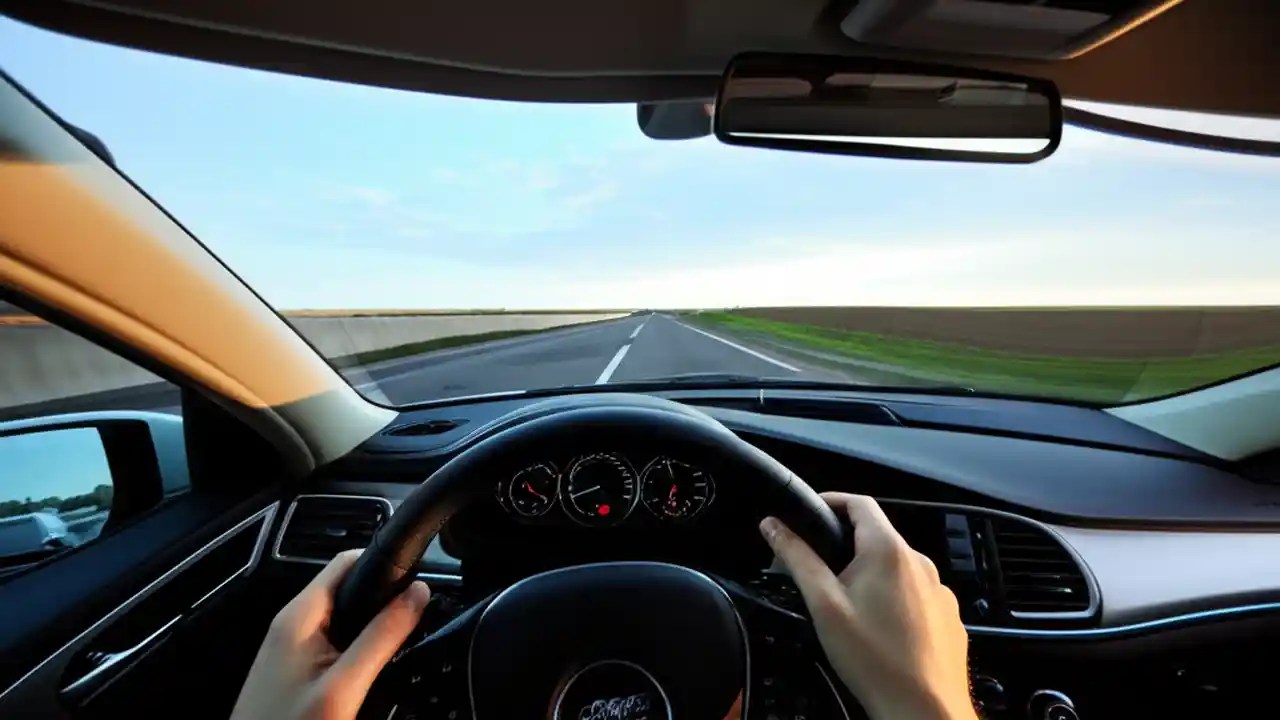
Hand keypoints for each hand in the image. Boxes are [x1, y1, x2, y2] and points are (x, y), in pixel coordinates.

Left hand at [231, 550, 430, 719]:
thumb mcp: (344, 685)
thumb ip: (381, 637)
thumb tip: (418, 593)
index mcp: (299, 615)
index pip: (348, 562)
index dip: (385, 563)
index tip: (418, 582)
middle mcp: (293, 624)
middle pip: (348, 588)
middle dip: (383, 598)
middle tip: (416, 619)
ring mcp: (293, 648)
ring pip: (344, 617)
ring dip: (373, 624)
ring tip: (401, 641)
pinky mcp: (297, 669)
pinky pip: (335, 642)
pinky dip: (359, 646)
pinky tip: (374, 666)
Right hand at [759, 493, 975, 719]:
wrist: (922, 710)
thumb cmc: (872, 658)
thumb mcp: (823, 605)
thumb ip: (797, 558)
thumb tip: (773, 525)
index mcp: (889, 550)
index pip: (859, 502)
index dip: (831, 501)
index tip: (810, 513)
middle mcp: (921, 562)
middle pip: (878, 536)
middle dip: (846, 546)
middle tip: (818, 569)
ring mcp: (939, 589)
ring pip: (898, 567)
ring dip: (871, 574)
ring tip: (847, 605)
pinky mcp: (948, 615)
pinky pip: (916, 593)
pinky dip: (894, 599)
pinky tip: (879, 627)